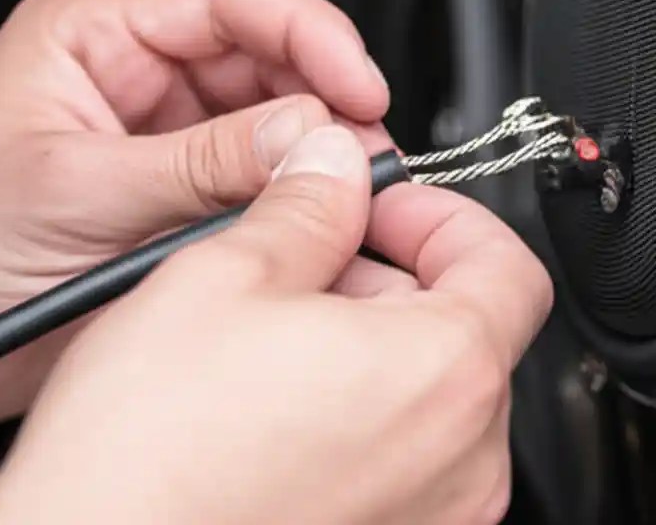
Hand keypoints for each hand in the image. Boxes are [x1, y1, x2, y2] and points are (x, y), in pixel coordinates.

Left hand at [0, 0, 389, 442]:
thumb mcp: (77, 192)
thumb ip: (200, 163)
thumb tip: (309, 134)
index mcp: (94, 34)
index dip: (308, 32)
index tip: (359, 84)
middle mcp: (137, 76)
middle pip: (266, 56)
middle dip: (325, 98)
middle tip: (364, 153)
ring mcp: (165, 138)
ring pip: (275, 121)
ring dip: (317, 153)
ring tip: (345, 193)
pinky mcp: (183, 196)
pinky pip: (261, 182)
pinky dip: (295, 200)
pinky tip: (313, 221)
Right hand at [0, 125, 553, 524]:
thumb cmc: (147, 460)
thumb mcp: (224, 279)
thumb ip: (307, 207)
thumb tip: (334, 166)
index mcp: (447, 373)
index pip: (508, 262)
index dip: (440, 216)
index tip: (382, 208)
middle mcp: (464, 459)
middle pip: (465, 330)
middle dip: (390, 280)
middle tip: (305, 263)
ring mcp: (437, 517)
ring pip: (429, 399)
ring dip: (368, 351)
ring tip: (270, 344)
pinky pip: (402, 462)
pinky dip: (358, 421)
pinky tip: (274, 412)